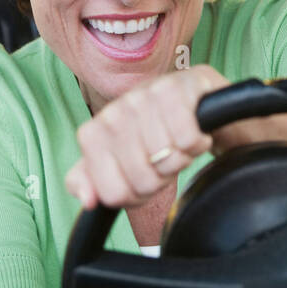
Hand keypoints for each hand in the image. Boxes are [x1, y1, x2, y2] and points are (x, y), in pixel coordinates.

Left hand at [65, 64, 229, 209]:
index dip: (136, 195)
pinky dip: (198, 143)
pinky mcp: (176, 88)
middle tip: (164, 158)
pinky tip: (193, 131)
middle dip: (161, 177)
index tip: (142, 175)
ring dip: (181, 158)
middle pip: (142, 181)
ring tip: (178, 143)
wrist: (191, 97)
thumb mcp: (118, 159)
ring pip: (167, 160)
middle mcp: (114, 112)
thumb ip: (93, 180)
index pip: (114, 193)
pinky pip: (189, 140)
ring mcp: (143, 97)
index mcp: (94, 134)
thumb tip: (88, 199)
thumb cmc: (152, 132)